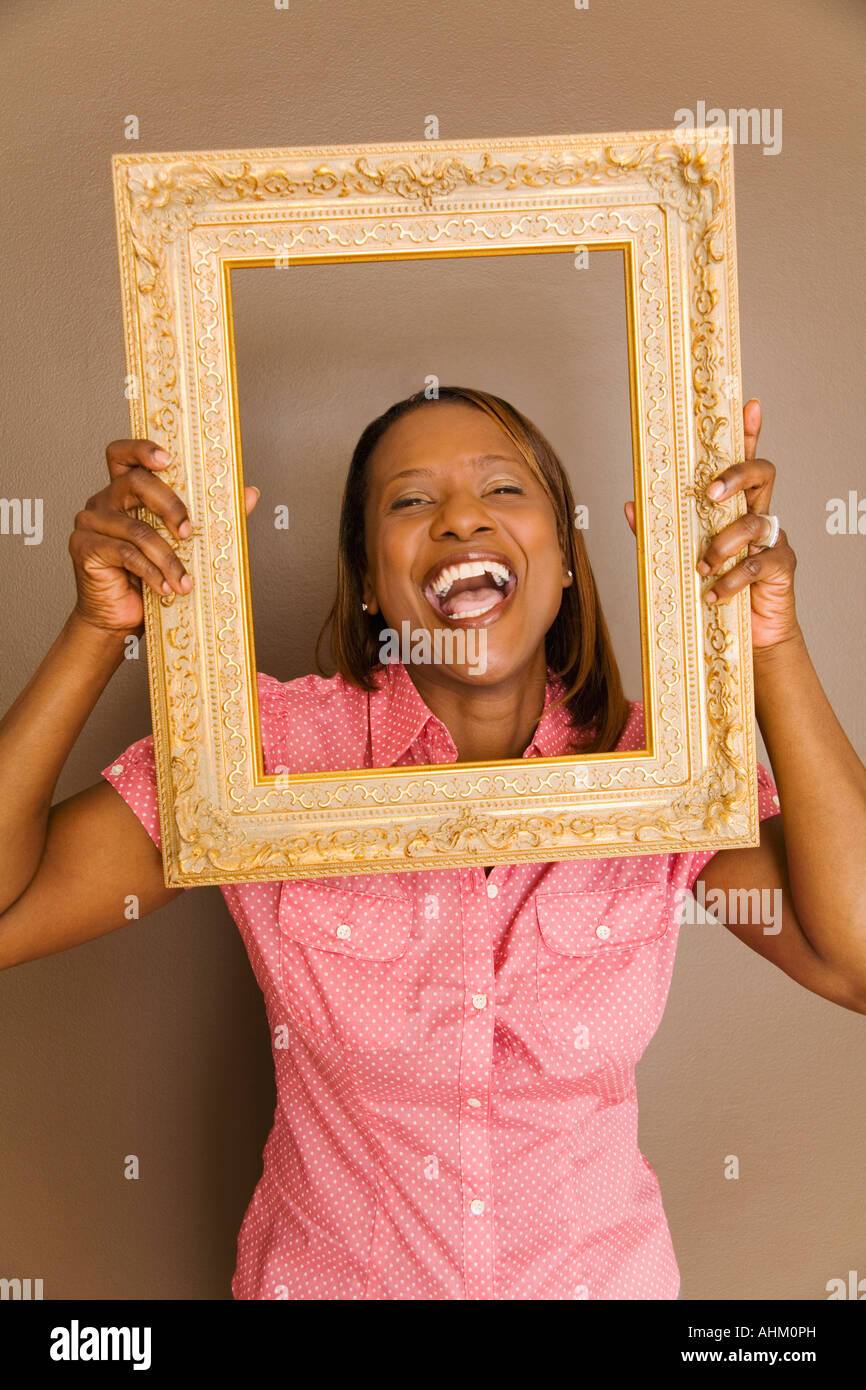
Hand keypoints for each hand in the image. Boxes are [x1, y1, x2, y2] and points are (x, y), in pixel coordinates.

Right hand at [69, 440, 259, 635]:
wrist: (119, 619)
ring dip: (167, 557)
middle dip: (170, 505)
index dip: (142, 449)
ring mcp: (90, 522)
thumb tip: (249, 493)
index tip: (168, 459)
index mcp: (124, 492)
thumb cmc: (148, 578)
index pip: (124, 455)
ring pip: (136, 528)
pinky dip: (151, 572)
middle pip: (135, 482)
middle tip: (189, 533)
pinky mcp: (83, 547)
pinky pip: (125, 553)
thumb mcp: (183, 546)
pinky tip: (165, 587)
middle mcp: (103, 501)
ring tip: (184, 581)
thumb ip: (212, 516)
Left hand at [624, 400, 799, 650]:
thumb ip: (656, 531)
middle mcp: (756, 515)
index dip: (749, 432)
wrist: (746, 635)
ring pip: (753, 522)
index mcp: (734, 506)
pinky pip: (757, 563)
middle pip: (761, 474)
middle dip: (736, 475)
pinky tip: (714, 592)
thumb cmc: (713, 588)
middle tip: (709, 492)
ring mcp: (772, 539)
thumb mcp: (678, 557)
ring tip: (702, 567)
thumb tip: (631, 504)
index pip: (744, 460)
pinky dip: (732, 579)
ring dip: (722, 544)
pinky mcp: (780, 567)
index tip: (749, 405)